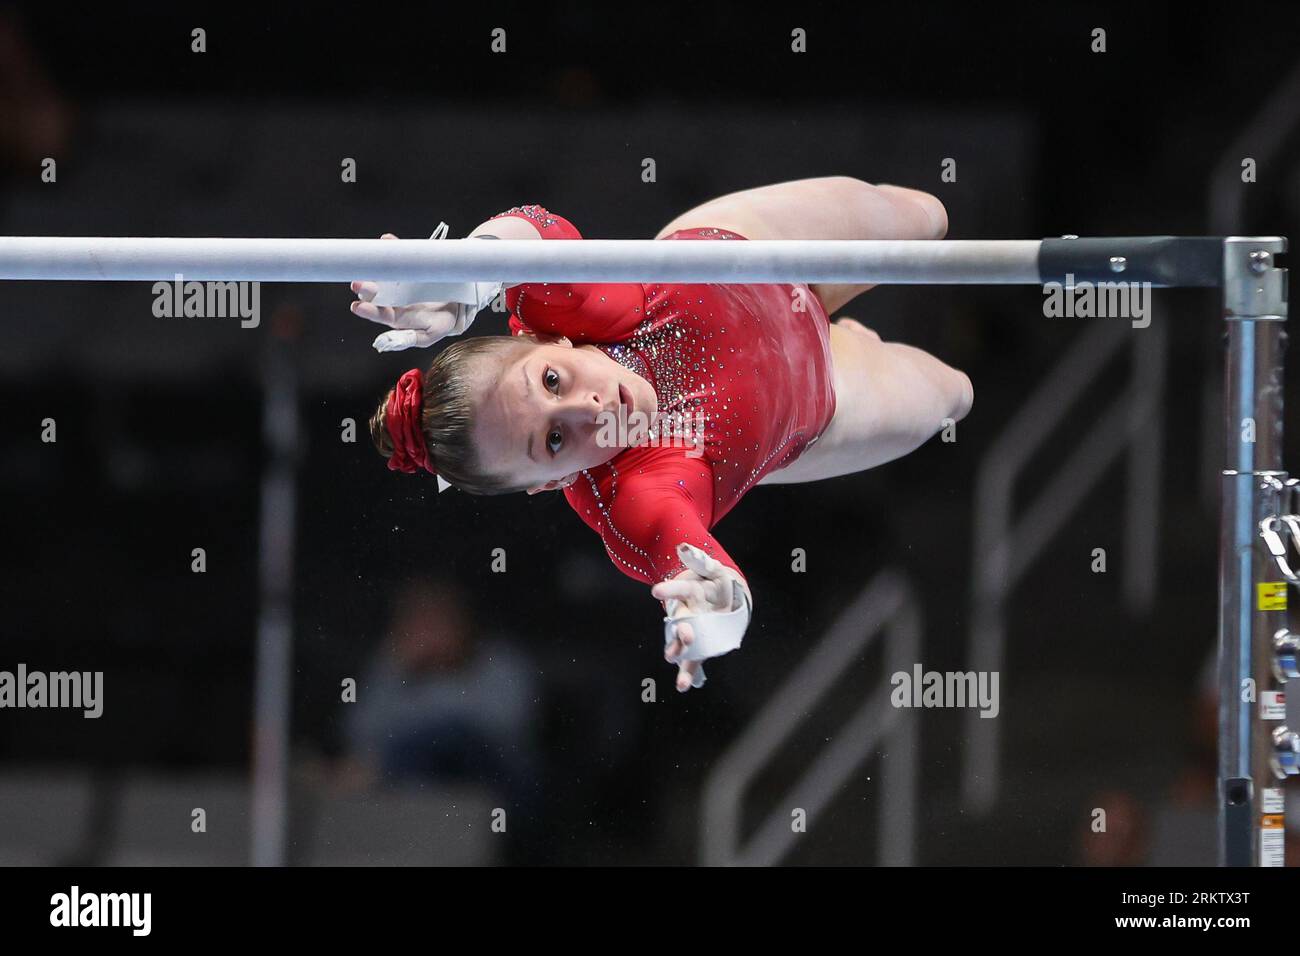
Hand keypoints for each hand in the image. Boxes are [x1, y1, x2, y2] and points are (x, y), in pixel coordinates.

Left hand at [349, 233, 465, 350]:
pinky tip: (387, 240)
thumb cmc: (441, 322)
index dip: (367, 310)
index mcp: (395, 316)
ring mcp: (400, 279)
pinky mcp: (409, 265)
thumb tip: (384, 343)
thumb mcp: (429, 335)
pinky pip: (398, 253)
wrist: (460, 303)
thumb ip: (409, 338)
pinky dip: (391, 245)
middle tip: (358, 284)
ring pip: (383, 272)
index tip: (357, 307)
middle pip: (376, 292)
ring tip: (370, 261)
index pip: (378, 313)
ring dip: (375, 266)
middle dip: (366, 289)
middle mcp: (393, 297)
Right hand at [651, 542, 749, 692]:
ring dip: (677, 651)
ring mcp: (692, 631)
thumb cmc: (716, 583)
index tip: (656, 593)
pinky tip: (684, 685)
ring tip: (673, 658)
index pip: (678, 590)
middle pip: (680, 621)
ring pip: (682, 644)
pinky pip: (693, 661)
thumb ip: (699, 560)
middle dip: (681, 628)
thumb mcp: (712, 568)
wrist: (724, 600)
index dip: (668, 591)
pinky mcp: (699, 647)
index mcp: (688, 592)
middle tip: (685, 633)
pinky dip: (688, 673)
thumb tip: (682, 547)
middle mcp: (687, 614)